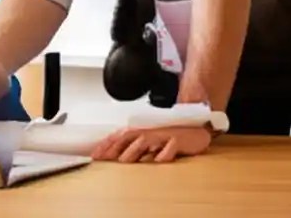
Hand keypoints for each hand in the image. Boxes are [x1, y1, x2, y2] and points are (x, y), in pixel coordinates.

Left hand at [90, 126, 212, 162]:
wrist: (196, 132)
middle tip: (103, 158)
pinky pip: (171, 147)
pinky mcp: (178, 141)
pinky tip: (159, 159)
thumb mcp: (151, 143)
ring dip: (134, 150)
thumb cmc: (171, 138)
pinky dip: (165, 153)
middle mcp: (150, 131)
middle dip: (114, 147)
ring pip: (147, 141)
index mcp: (142, 131)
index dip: (106, 144)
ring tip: (124, 160)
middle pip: (129, 137)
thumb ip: (136, 148)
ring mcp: (164, 135)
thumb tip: (117, 157)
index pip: (120, 136)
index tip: (94, 155)